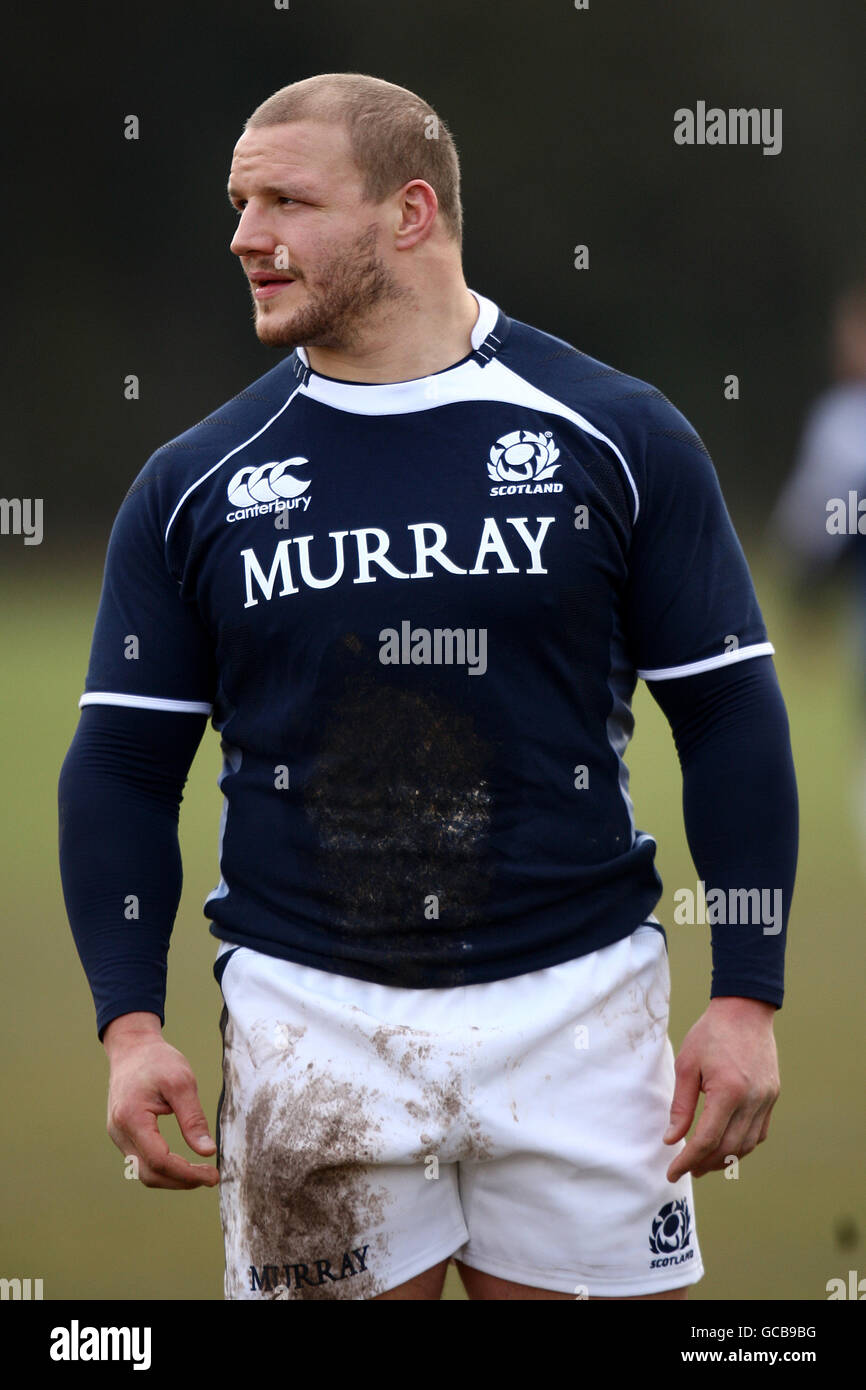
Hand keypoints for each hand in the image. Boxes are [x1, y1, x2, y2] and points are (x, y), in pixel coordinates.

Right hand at [104, 1012, 219, 1189]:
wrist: (132, 1048)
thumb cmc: (157, 1060)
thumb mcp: (182, 1082)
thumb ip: (193, 1118)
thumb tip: (207, 1152)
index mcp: (131, 1118)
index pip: (159, 1160)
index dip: (187, 1173)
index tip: (213, 1174)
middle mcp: (119, 1132)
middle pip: (150, 1173)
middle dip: (181, 1181)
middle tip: (211, 1177)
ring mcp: (118, 1136)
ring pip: (144, 1172)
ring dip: (172, 1178)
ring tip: (200, 1174)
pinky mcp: (123, 1136)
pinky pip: (141, 1162)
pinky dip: (163, 1168)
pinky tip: (183, 1164)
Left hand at [664, 996, 779, 1181]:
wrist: (745, 1010)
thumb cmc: (711, 1034)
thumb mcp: (687, 1065)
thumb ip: (680, 1106)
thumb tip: (672, 1140)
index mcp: (728, 1091)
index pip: (707, 1140)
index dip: (688, 1160)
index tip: (673, 1172)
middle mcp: (752, 1100)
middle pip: (728, 1148)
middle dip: (705, 1164)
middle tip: (686, 1170)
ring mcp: (767, 1099)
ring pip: (746, 1145)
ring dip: (725, 1159)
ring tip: (704, 1163)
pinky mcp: (773, 1096)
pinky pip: (759, 1132)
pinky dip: (742, 1145)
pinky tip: (726, 1146)